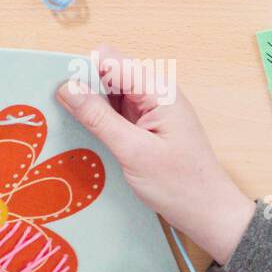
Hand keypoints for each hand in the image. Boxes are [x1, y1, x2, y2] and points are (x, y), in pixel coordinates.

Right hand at [56, 45, 254, 262]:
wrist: (208, 212)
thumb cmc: (179, 184)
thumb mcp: (133, 151)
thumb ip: (99, 117)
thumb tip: (67, 87)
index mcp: (157, 90)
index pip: (109, 59)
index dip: (83, 71)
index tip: (63, 95)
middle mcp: (155, 92)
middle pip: (107, 73)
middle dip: (84, 90)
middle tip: (66, 117)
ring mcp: (152, 109)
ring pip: (109, 93)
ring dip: (92, 108)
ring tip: (77, 131)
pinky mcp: (147, 126)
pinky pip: (117, 112)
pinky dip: (102, 121)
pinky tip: (92, 139)